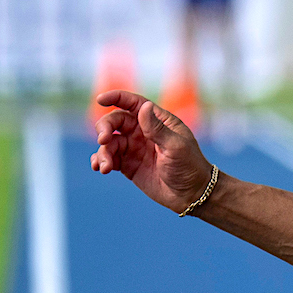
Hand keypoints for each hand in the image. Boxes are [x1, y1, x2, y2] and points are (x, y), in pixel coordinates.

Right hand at [89, 91, 214, 213]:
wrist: (192, 195)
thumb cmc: (190, 167)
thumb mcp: (176, 147)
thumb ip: (157, 129)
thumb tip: (144, 106)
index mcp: (157, 121)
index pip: (133, 103)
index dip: (116, 97)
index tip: (100, 99)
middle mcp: (143, 131)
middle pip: (115, 121)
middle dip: (105, 127)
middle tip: (103, 141)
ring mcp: (134, 148)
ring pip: (109, 141)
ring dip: (102, 151)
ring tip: (105, 166)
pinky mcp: (128, 164)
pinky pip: (108, 157)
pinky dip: (100, 161)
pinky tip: (100, 168)